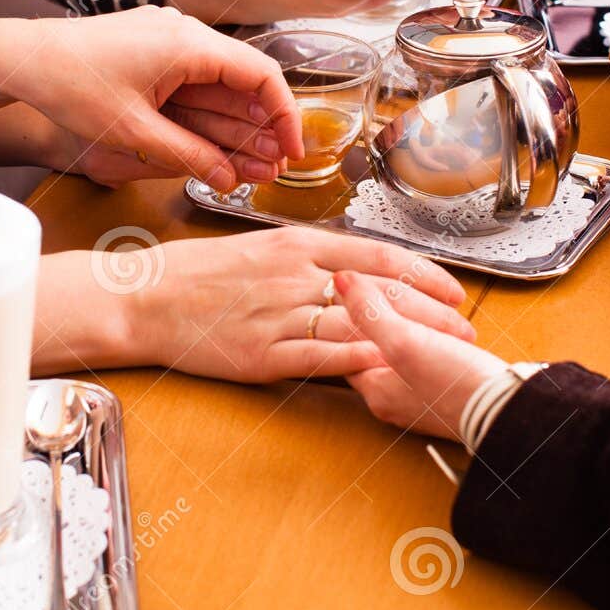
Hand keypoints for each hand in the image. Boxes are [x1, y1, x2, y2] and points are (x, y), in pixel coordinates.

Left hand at [13, 7, 303, 192]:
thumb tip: (231, 180)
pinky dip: (209, 109)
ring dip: (235, 121)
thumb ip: (189, 156)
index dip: (285, 116)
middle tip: (275, 166)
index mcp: (189, 45)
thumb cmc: (71, 86)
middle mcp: (186, 33)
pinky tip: (216, 141)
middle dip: (262, 126)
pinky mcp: (152, 48)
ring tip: (252, 162)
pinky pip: (194, 78)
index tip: (292, 151)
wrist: (22, 58)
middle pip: (244, 79)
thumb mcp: (134, 132)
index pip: (262, 75)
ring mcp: (168, 38)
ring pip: (219, 82)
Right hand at [119, 228, 473, 382]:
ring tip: (441, 353)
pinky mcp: (264, 355)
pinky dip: (358, 360)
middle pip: (380, 293)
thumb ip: (306, 258)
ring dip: (407, 339)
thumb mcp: (258, 249)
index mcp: (295, 244)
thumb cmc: (196, 274)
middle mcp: (294, 276)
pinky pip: (321, 357)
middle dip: (430, 312)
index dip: (424, 274)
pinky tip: (387, 365)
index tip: (454, 289)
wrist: (145, 299)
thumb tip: (350, 270)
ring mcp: (280, 316)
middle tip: (464, 328)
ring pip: (359, 325)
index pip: (377, 256)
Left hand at [335, 271, 505, 442]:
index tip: (363, 289)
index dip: (352, 313)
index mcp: (375, 390)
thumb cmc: (457, 386)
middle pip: (374, 349)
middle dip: (383, 319)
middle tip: (396, 293)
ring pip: (404, 355)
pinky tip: (444, 330)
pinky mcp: (447, 395)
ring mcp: (421, 399)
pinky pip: (429, 362)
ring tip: (423, 307)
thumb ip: (369, 311)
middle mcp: (393, 400)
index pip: (345, 346)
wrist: (511, 412)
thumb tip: (339, 279)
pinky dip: (432, 341)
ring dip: (411, 328)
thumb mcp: (405, 342)